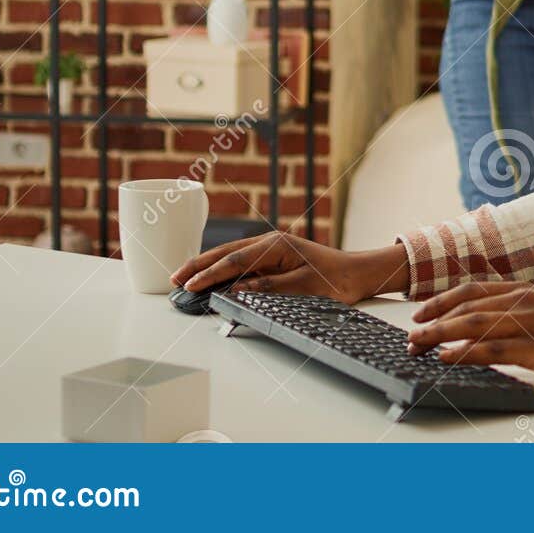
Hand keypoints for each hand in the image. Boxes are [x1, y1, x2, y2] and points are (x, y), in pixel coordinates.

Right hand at [171, 232, 406, 303]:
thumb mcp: (304, 288)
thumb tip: (238, 290)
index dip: (210, 274)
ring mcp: (270, 250)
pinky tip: (210, 276)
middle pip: (226, 253)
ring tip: (184, 276)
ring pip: (231, 256)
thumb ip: (270, 289)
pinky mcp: (273, 259)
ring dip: (207, 266)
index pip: (235, 261)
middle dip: (199, 265)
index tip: (190, 285)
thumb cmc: (337, 280)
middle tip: (175, 278)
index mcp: (277, 246)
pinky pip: (241, 263)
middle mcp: (270, 243)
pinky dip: (222, 269)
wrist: (358, 274)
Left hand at [407, 281, 533, 374]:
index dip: (442, 299)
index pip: (473, 289)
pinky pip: (493, 348)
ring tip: (418, 345)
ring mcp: (530, 322)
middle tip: (411, 335)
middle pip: (467, 305)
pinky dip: (465, 352)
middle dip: (434, 319)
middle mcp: (524, 300)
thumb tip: (478, 330)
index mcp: (525, 291)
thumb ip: (513, 317)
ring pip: (474, 323)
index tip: (419, 312)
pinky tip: (447, 358)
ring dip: (441, 334)